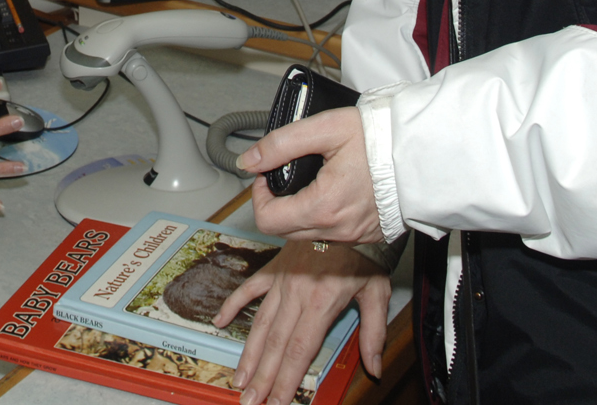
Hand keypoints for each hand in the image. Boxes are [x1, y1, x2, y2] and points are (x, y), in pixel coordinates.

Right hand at [214, 240, 390, 404]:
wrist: (348, 210)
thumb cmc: (365, 251)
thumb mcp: (376, 291)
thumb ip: (373, 332)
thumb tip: (374, 367)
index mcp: (320, 303)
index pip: (299, 351)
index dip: (286, 379)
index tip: (276, 402)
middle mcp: (296, 294)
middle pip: (275, 345)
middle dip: (262, 377)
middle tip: (250, 400)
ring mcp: (282, 280)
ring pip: (261, 323)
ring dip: (249, 354)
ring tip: (239, 378)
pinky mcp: (275, 268)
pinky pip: (250, 288)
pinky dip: (234, 305)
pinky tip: (220, 321)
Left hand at [237, 107, 385, 244]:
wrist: (422, 151)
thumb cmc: (380, 139)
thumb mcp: (325, 129)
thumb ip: (281, 144)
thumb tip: (249, 160)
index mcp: (323, 207)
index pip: (267, 220)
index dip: (259, 195)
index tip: (269, 174)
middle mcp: (338, 230)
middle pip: (285, 230)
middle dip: (277, 203)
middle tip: (287, 174)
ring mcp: (355, 236)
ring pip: (309, 233)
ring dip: (300, 210)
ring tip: (313, 180)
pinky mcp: (368, 235)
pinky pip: (333, 233)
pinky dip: (325, 216)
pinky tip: (334, 191)